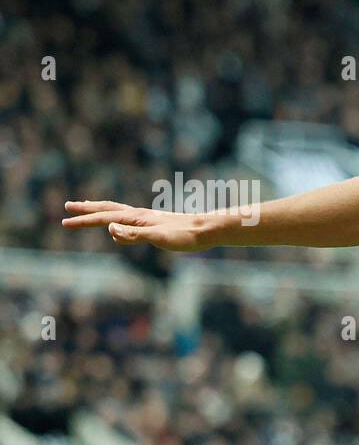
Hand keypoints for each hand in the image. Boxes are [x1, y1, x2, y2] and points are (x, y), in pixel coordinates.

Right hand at [63, 201, 211, 251]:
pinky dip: (117, 219)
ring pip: (118, 212)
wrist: (208, 229)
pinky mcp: (156, 223)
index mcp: (137, 218)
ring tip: (89, 209)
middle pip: (108, 209)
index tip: (64, 222)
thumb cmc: (185, 236)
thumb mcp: (158, 238)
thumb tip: (109, 229)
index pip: (104, 219)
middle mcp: (140, 215)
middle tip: (68, 206)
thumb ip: (133, 235)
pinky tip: (120, 224)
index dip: (84, 221)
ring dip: (100, 210)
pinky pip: (130, 219)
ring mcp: (148, 218)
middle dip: (87, 209)